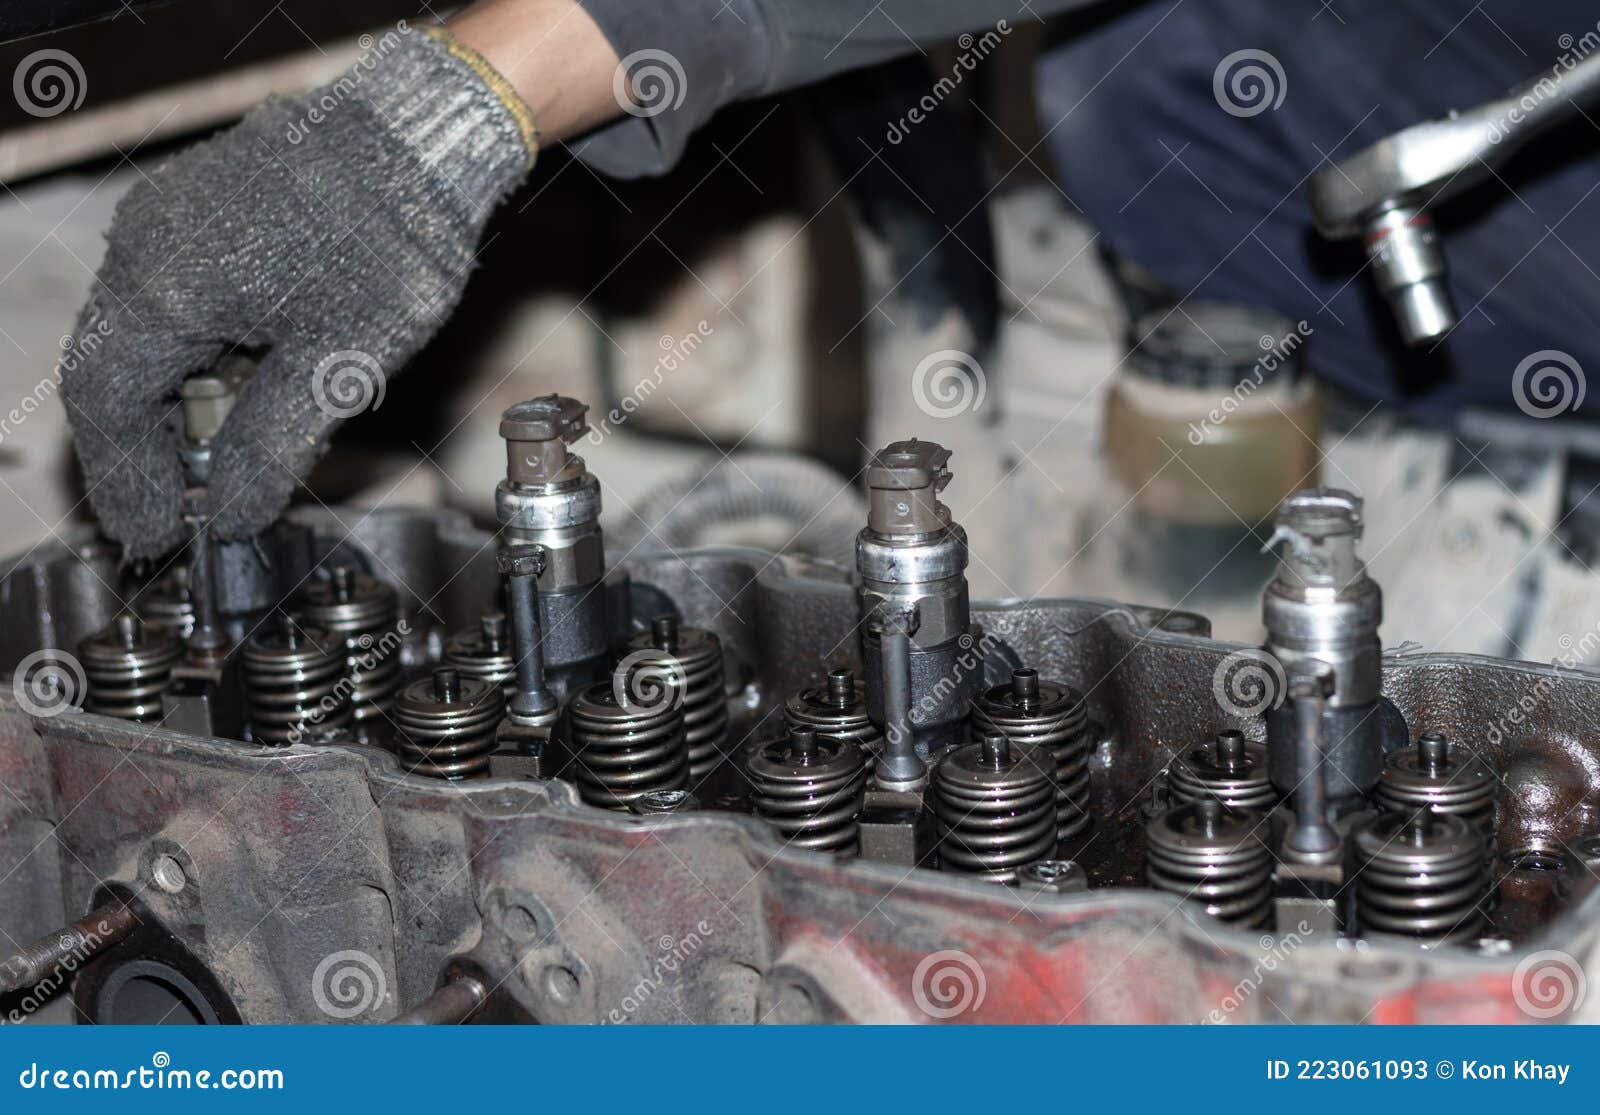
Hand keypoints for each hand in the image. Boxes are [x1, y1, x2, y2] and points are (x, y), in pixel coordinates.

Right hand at [61, 24, 536, 558]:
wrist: (424, 137)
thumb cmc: (390, 238)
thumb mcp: (339, 366)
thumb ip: (272, 447)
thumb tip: (233, 512)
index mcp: (163, 288)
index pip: (106, 405)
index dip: (125, 480)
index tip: (154, 531)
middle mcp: (145, 248)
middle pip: (112, 369)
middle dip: (144, 450)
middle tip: (181, 512)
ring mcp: (166, 220)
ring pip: (139, 333)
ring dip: (169, 404)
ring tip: (211, 466)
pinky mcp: (198, 209)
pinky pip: (168, 296)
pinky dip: (190, 355)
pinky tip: (234, 392)